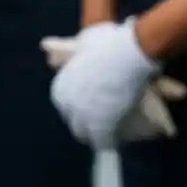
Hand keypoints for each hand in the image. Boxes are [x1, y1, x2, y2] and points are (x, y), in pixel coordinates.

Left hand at [41, 35, 186, 141]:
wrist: (127, 53)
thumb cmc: (108, 44)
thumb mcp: (85, 41)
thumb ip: (75, 48)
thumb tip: (64, 45)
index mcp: (59, 88)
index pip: (66, 108)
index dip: (81, 110)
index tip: (96, 109)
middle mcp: (66, 104)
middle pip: (75, 124)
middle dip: (87, 124)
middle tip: (106, 121)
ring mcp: (82, 117)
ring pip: (87, 136)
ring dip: (97, 135)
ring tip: (112, 133)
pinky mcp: (100, 127)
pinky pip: (103, 144)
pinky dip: (109, 144)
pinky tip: (116, 143)